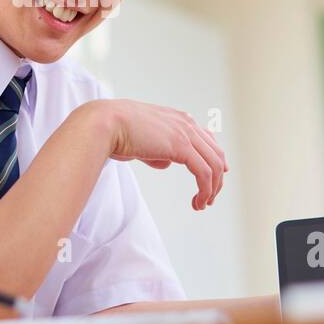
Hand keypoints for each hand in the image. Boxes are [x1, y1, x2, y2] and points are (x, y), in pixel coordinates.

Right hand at [84, 100, 227, 210]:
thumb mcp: (142, 142)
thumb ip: (157, 152)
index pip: (207, 138)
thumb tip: (167, 163)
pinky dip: (205, 190)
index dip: (215, 158)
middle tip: (208, 198)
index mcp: (177, 118)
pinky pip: (204, 172)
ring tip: (202, 204)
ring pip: (214, 165)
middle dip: (217, 179)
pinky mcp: (181, 146)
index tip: (218, 176)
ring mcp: (185, 133)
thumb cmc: (116, 132)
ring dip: (212, 188)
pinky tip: (198, 202)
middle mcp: (186, 122)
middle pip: (216, 153)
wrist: (106, 123)